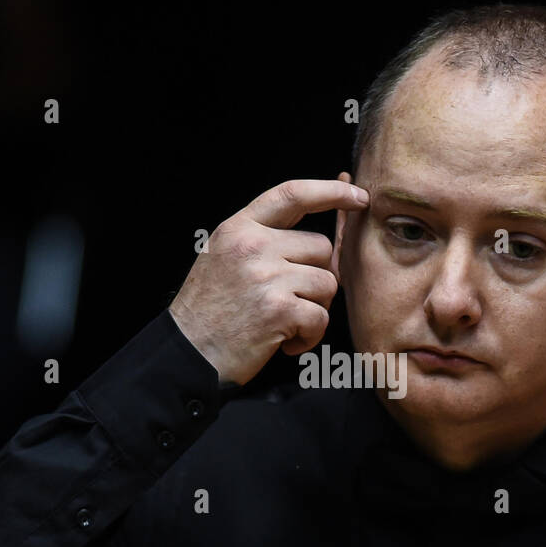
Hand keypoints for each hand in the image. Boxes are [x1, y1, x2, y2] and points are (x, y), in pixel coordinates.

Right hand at [169, 178, 368, 386]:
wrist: (187, 355)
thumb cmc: (210, 312)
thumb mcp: (224, 257)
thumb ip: (264, 240)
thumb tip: (321, 238)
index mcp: (240, 229)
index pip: (293, 194)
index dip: (332, 191)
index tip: (358, 196)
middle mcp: (253, 246)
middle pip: (321, 247)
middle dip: (316, 277)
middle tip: (291, 302)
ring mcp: (266, 276)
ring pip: (326, 283)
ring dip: (314, 309)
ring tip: (284, 323)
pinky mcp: (279, 309)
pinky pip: (321, 317)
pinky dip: (310, 337)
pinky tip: (285, 343)